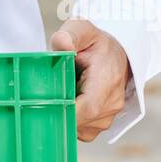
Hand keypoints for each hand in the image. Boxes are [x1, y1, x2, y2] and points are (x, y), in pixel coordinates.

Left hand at [50, 17, 130, 141]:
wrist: (116, 55)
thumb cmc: (95, 43)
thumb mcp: (82, 30)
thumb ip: (69, 35)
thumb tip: (61, 46)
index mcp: (108, 80)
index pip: (89, 107)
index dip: (67, 111)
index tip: (47, 105)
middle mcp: (112, 103)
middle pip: (81, 121)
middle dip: (60, 112)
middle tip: (43, 98)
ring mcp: (109, 117)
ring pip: (79, 129)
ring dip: (65, 116)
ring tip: (61, 95)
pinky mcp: (102, 124)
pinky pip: (81, 131)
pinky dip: (71, 120)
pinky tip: (67, 103)